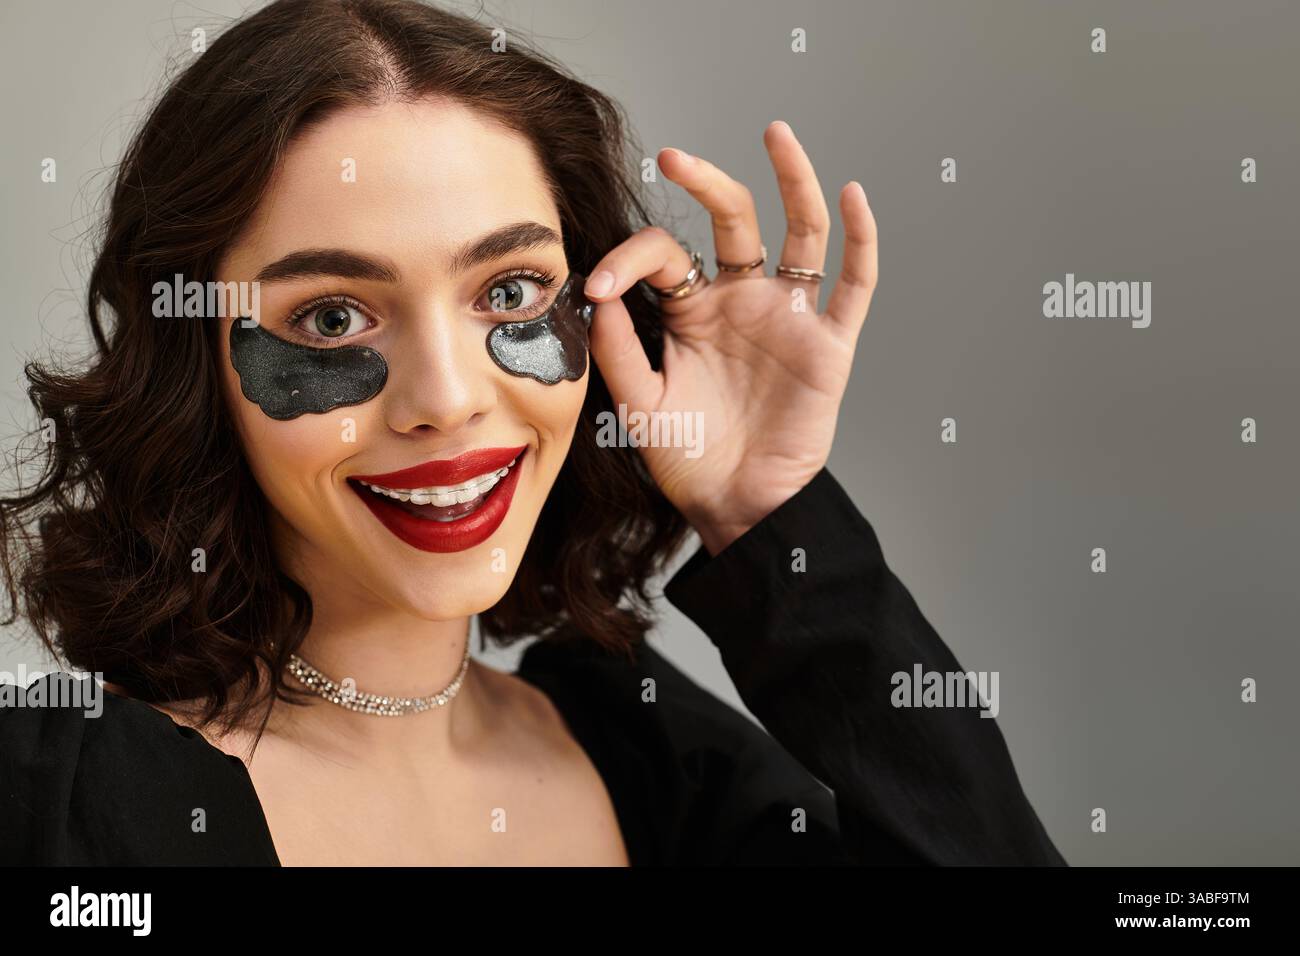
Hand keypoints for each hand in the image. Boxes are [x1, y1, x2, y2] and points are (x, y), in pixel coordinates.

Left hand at [584, 120, 878, 554]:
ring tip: (776, 134)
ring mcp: (788, 317)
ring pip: (799, 233)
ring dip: (793, 181)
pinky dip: (860, 239)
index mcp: (693, 311)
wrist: (735, 506)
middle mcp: (742, 302)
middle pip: (733, 222)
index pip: (664, 256)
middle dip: (707, 183)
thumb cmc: (687, 457)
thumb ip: (616, 349)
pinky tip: (851, 196)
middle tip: (672, 155)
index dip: (629, 261)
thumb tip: (597, 294)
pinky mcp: (828, 344)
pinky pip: (853, 284)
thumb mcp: (637, 402)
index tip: (599, 288)